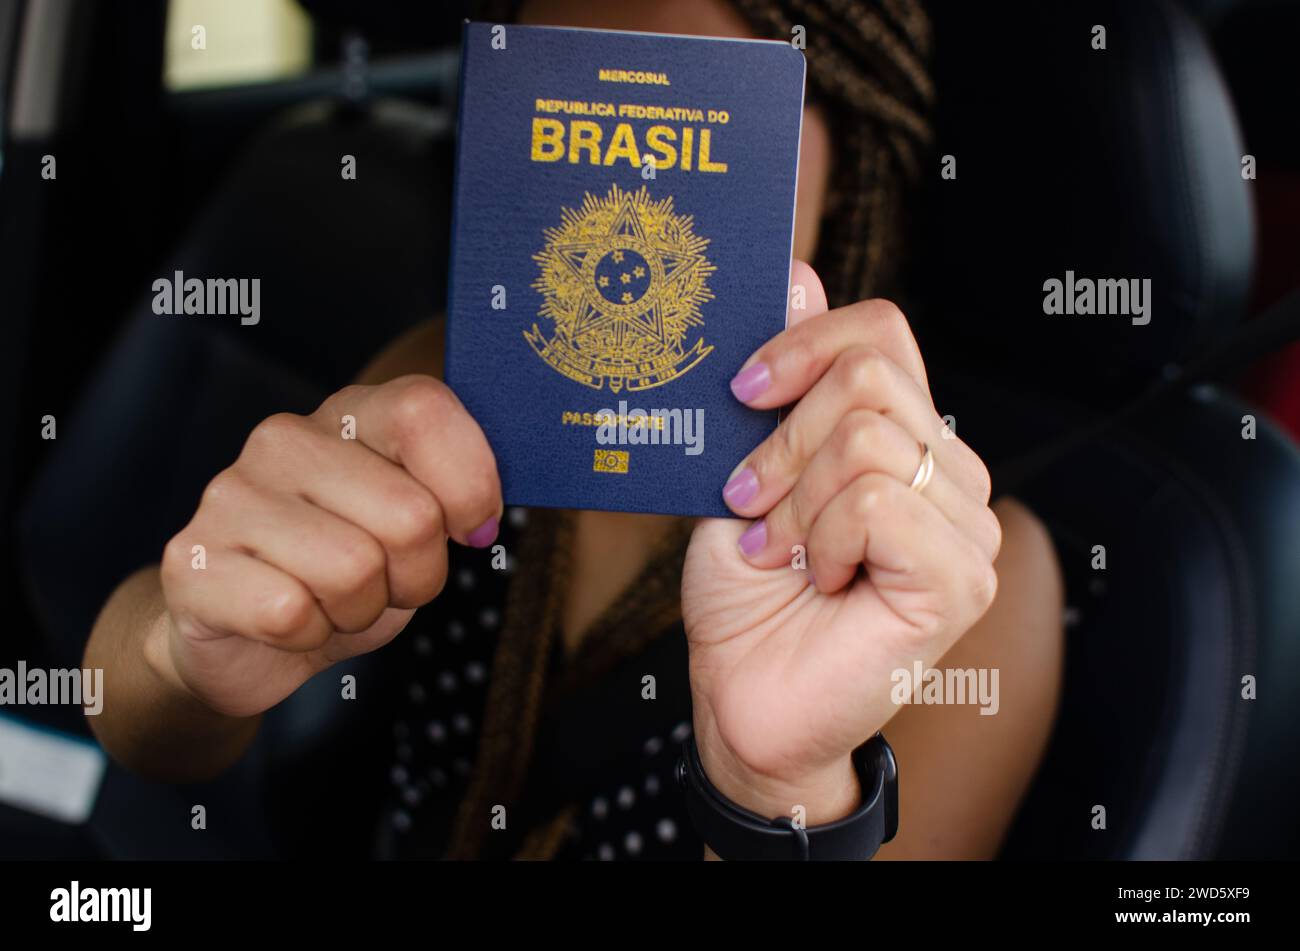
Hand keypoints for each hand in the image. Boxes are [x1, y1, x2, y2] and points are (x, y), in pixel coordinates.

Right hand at [155, 375, 501, 718]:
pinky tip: (291, 620)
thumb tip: (482, 516)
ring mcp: (230, 496)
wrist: (249, 639)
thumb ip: (458, 492)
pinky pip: (290, 613)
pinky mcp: (191, 562)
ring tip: (336, 600)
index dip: (469, 485)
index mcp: (349, 414)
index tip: (468, 528)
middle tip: (387, 580)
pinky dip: (310, 635)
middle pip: (410, 515)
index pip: (424, 412)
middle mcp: (284, 439)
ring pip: (354, 570)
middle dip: (418, 574)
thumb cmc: (348, 570)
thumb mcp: (418, 526)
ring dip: (363, 609)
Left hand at [681, 262, 1000, 825]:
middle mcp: (945, 472)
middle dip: (784, 438)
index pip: (882, 333)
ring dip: (796, 498)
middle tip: (750, 500)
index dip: (804, 343)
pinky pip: (879, 500)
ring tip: (779, 552)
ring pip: (870, 436)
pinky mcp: (962, 577)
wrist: (743, 699)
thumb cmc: (747, 596)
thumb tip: (797, 274)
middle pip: (870, 375)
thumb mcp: (744, 471)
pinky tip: (817, 580)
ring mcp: (966, 525)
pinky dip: (822, 537)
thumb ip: (778, 385)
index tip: (740, 391)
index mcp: (899, 439)